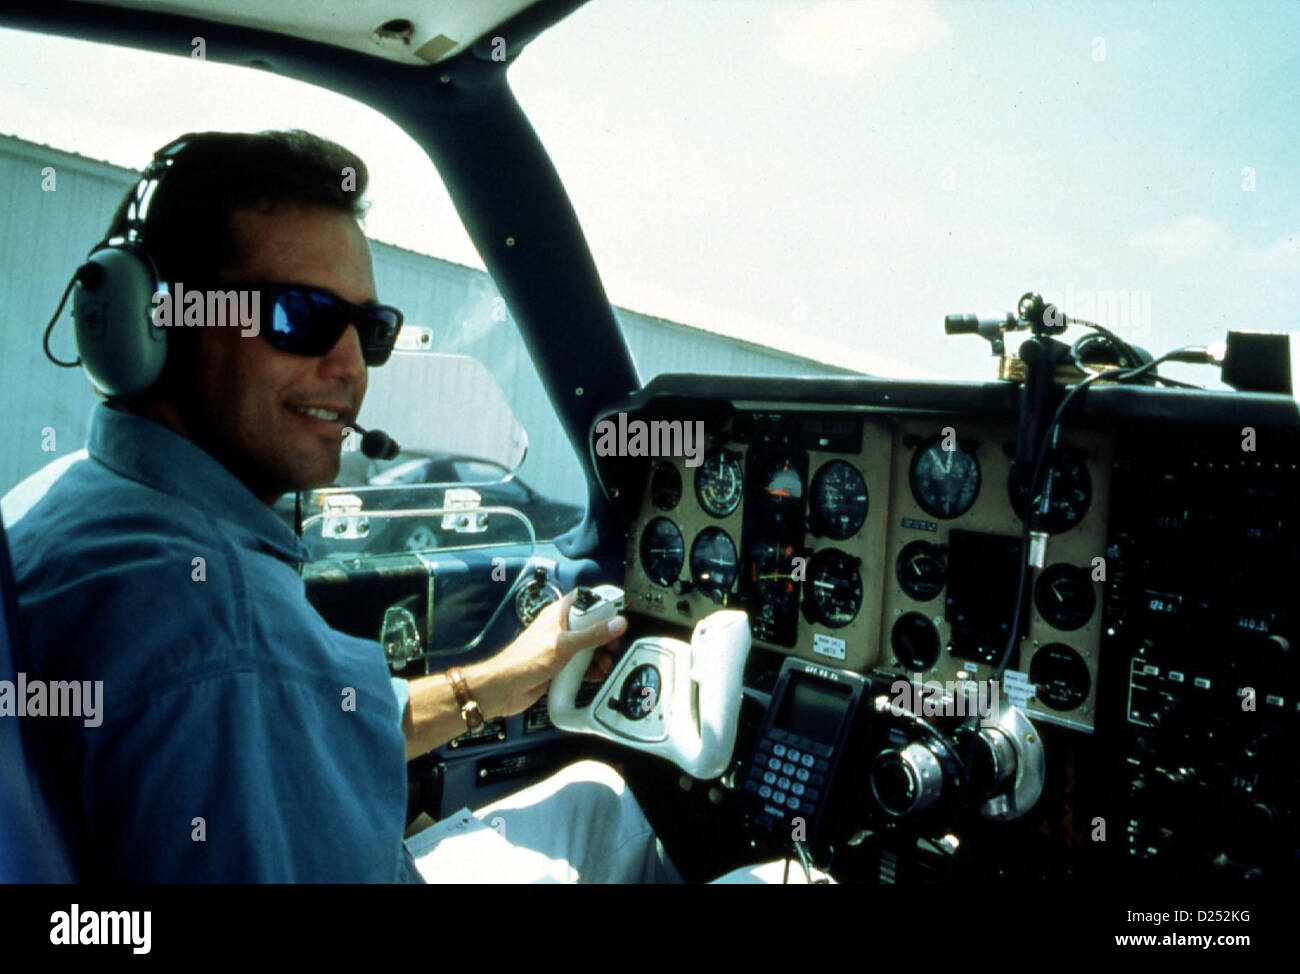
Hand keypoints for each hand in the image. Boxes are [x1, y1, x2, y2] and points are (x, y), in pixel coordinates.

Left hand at [464, 589, 625, 719]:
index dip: (603, 606)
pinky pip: (582, 665)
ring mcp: (560, 648)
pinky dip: (592, 669)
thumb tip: (617, 623)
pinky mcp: (560, 666)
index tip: (618, 616)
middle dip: (605, 637)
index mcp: (558, 614)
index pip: (585, 600)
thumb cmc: (523, 662)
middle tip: (613, 646)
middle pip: (591, 626)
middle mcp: (560, 629)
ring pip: (588, 648)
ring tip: (605, 664)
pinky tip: (597, 674)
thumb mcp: (564, 645)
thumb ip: (592, 634)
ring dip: (600, 656)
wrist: (503, 689)